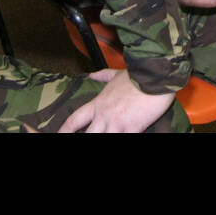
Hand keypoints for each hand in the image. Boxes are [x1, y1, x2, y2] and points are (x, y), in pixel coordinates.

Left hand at [58, 69, 175, 133]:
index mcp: (98, 103)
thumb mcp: (117, 74)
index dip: (64, 131)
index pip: (74, 120)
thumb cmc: (137, 76)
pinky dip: (125, 138)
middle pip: (87, 135)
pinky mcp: (133, 128)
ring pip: (104, 138)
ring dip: (106, 137)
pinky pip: (125, 139)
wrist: (155, 75)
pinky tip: (127, 136)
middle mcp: (104, 115)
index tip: (60, 135)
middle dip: (85, 139)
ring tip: (111, 135)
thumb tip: (91, 75)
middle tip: (85, 140)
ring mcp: (117, 123)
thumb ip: (103, 76)